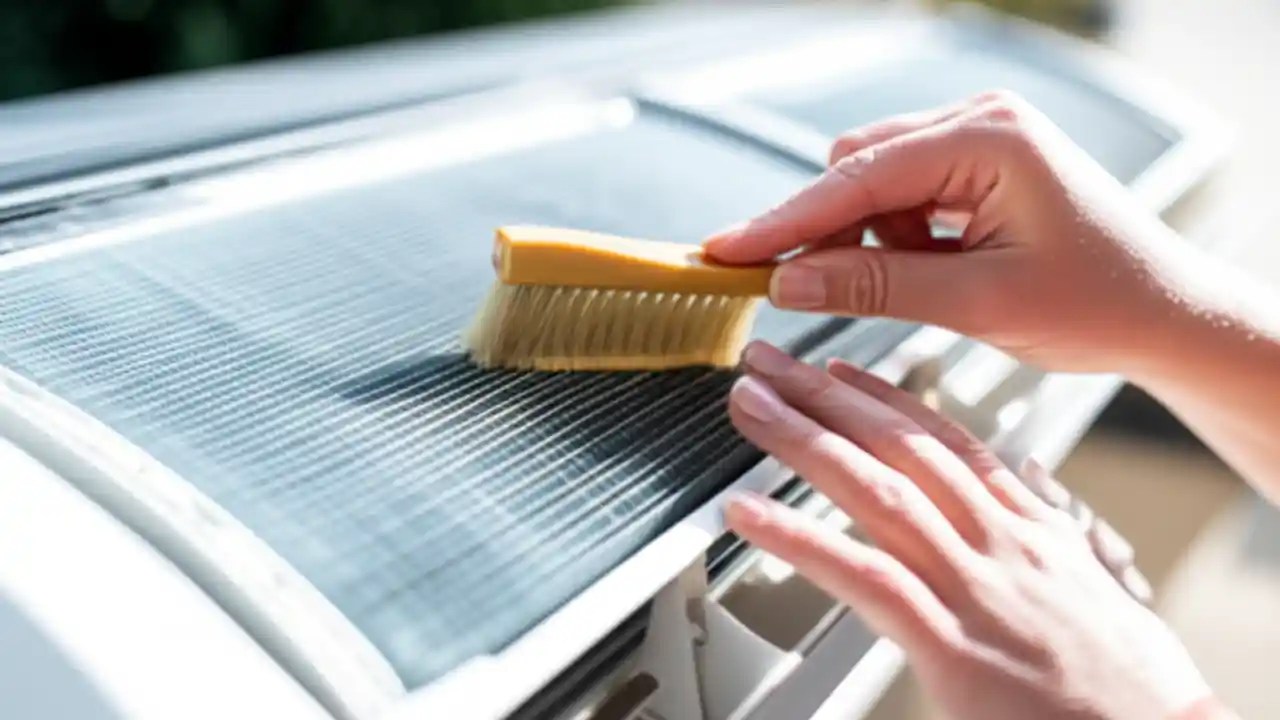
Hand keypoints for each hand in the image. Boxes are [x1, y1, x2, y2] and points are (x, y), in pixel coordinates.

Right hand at [704, 91, 1204, 374]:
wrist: (1165, 312)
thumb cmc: (1098, 303)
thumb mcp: (977, 303)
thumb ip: (876, 286)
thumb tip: (787, 282)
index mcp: (989, 139)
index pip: (858, 177)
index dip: (786, 220)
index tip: (725, 251)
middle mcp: (980, 121)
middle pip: (857, 168)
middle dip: (834, 234)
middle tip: (812, 295)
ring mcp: (979, 138)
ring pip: (874, 184)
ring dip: (873, 242)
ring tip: (924, 287)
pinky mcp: (977, 164)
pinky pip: (903, 194)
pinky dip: (897, 239)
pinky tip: (931, 272)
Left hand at [724, 340, 1212, 719]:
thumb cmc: (1128, 685)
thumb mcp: (1092, 591)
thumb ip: (1046, 536)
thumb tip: (1024, 490)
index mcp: (1033, 530)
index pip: (949, 442)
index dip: (886, 397)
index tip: (841, 368)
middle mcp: (1002, 542)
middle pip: (902, 446)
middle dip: (827, 395)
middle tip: (769, 362)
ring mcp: (975, 587)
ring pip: (876, 491)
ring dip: (803, 440)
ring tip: (748, 406)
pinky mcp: (951, 645)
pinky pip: (863, 576)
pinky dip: (798, 538)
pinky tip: (747, 512)